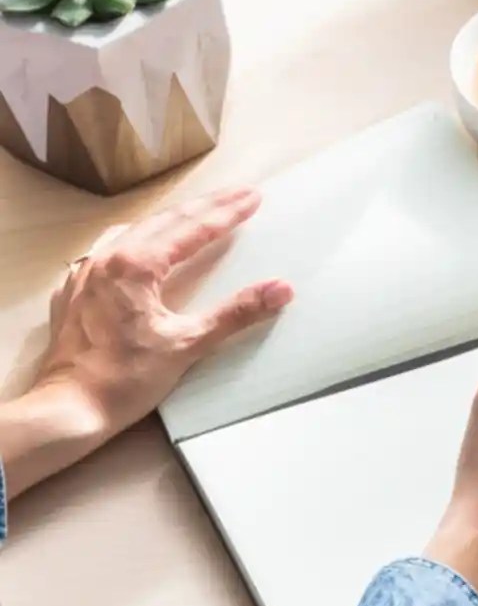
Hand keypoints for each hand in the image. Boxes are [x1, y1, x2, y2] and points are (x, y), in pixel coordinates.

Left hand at [36, 187, 292, 438]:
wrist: (68, 409)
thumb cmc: (123, 380)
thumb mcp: (188, 345)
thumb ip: (236, 313)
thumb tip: (280, 289)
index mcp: (136, 266)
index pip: (192, 228)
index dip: (227, 213)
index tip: (253, 199)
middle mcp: (107, 260)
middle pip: (165, 221)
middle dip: (205, 207)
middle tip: (238, 195)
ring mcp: (86, 274)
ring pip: (134, 231)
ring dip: (171, 220)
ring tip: (196, 213)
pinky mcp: (75, 292)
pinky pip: (108, 250)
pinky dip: (136, 239)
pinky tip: (139, 244)